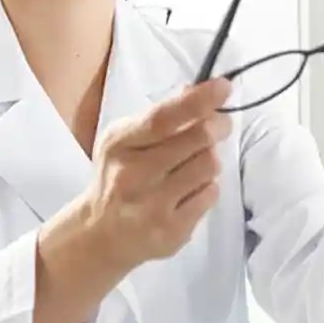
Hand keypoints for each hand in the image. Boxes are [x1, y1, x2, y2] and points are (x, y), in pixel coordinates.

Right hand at [77, 79, 231, 271]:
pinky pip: (211, 194)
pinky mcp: (172, 231)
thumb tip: (198, 90)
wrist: (100, 236)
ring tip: (196, 163)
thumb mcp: (125, 140)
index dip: (198, 100)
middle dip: (219, 125)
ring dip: (211, 159)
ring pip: (210, 165)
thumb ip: (160, 116)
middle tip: (221, 124)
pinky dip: (208, 187)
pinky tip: (191, 190)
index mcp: (119, 144)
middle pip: (198, 138)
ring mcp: (152, 205)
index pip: (163, 118)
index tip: (224, 87)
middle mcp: (132, 174)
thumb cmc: (119, 177)